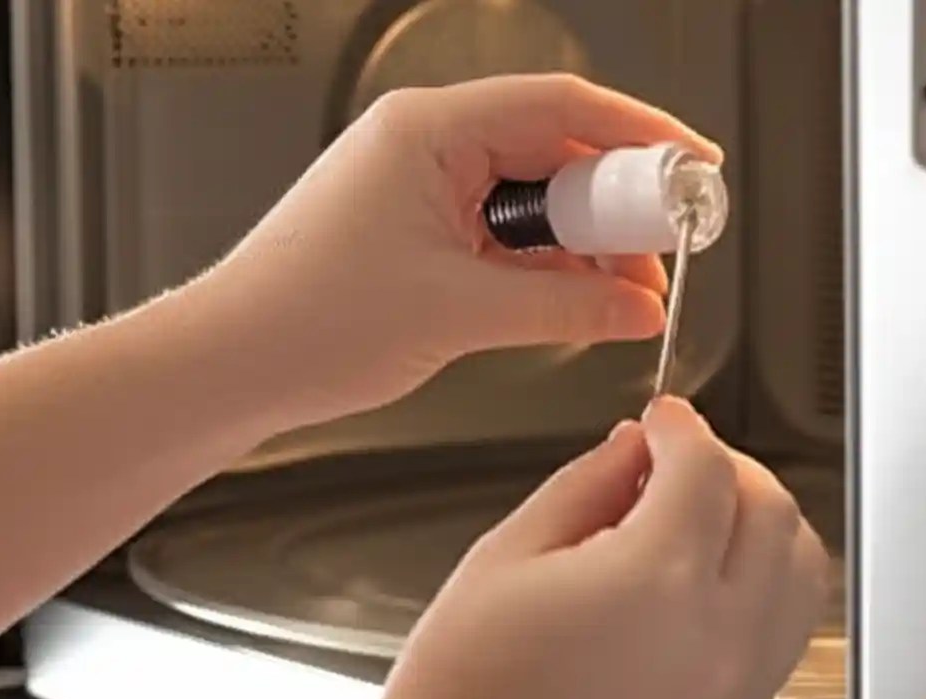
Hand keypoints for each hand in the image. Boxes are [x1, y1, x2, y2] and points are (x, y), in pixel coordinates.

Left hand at [192, 74, 721, 427]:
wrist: (230, 365)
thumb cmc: (304, 319)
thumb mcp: (460, 311)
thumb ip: (566, 304)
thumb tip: (637, 306)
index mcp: (429, 130)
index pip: (562, 107)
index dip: (641, 134)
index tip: (695, 166)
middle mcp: (428, 144)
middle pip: (556, 151)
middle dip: (618, 205)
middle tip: (665, 251)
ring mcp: (424, 186)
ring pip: (535, 197)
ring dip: (585, 242)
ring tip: (628, 292)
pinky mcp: (422, 228)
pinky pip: (506, 232)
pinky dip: (547, 263)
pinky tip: (580, 298)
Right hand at [374, 398, 830, 698]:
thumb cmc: (467, 696)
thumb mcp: (505, 561)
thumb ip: (585, 486)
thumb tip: (632, 446)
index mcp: (654, 585)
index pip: (705, 467)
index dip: (679, 425)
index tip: (660, 419)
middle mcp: (718, 639)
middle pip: (771, 508)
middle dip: (728, 464)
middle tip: (677, 457)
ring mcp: (738, 686)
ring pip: (801, 567)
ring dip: (760, 521)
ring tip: (699, 511)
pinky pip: (788, 627)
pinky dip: (767, 579)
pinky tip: (711, 571)